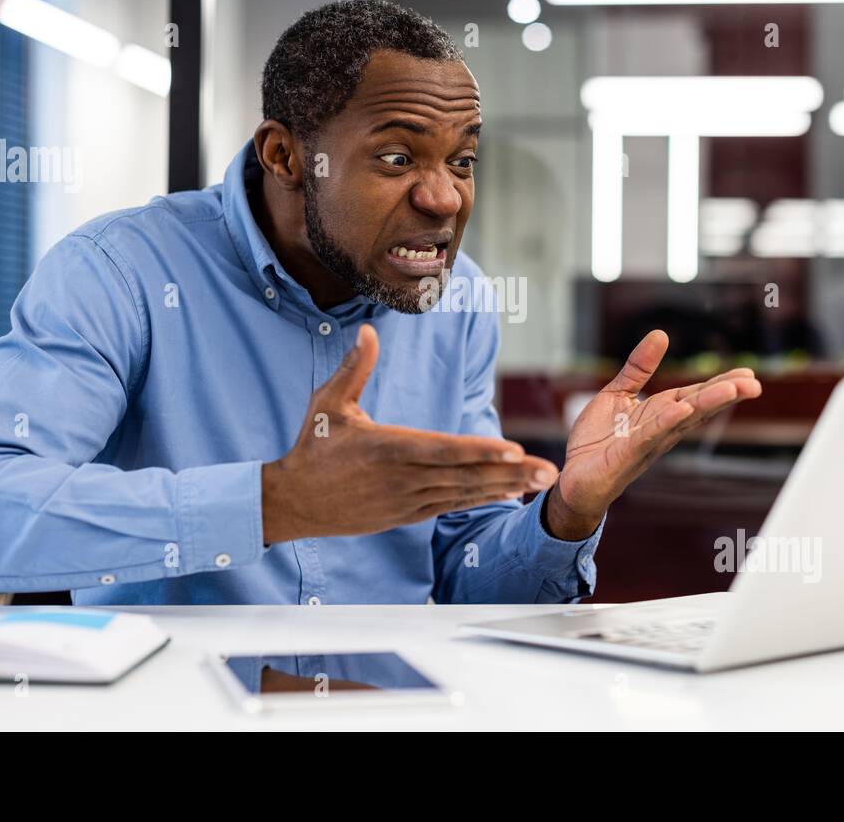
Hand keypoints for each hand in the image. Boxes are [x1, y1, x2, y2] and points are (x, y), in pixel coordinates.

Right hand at [262, 324, 557, 543]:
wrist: (294, 502)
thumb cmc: (312, 446)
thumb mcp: (327, 404)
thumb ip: (353, 368)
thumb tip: (367, 330)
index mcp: (386, 448)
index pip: (441, 450)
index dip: (479, 450)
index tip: (513, 449)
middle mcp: (402, 478)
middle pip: (464, 475)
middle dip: (510, 472)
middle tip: (549, 471)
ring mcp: (407, 500)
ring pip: (464, 493)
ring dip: (504, 486)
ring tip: (540, 481)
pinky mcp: (407, 514)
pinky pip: (452, 505)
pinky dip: (482, 499)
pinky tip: (509, 492)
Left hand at [547, 330, 761, 539]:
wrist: (575, 479)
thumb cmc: (598, 441)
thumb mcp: (617, 393)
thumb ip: (638, 367)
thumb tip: (660, 334)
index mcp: (660, 413)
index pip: (695, 396)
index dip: (720, 385)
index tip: (748, 374)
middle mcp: (661, 429)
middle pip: (697, 408)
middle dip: (725, 395)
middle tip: (754, 384)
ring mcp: (646, 443)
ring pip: (681, 421)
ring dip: (706, 405)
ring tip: (731, 390)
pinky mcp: (626, 454)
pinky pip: (648, 436)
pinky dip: (665, 422)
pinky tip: (682, 410)